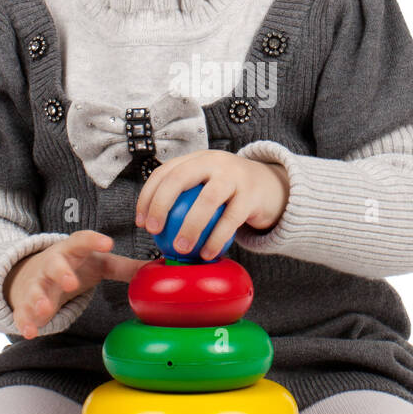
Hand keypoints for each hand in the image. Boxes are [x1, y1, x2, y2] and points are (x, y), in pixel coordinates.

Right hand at [5, 231, 147, 339]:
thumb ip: (126, 267)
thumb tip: (160, 269)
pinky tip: (30, 332)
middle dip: (62, 273)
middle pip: (55, 264)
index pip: (82, 240)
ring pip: (37, 289)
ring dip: (40, 299)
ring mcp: (37, 284)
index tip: (107, 243)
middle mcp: (53, 265)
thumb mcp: (99, 263)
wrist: (30, 274)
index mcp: (72, 251)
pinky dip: (26, 322)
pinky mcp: (25, 303)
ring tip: (45, 309)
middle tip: (71, 283)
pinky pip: (23, 312)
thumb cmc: (73, 266)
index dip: (93, 241)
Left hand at [134, 150, 289, 258]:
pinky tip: (207, 254)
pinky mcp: (251, 194)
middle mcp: (214, 162)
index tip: (140, 221)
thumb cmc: (229, 193)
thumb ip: (184, 196)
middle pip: (179, 178)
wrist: (272, 187)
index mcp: (197, 159)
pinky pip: (231, 219)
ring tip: (181, 248)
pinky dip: (217, 239)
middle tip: (154, 230)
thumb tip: (151, 226)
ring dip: (190, 226)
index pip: (164, 172)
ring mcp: (234, 176)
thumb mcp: (206, 185)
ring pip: (207, 200)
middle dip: (161, 204)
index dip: (148, 196)